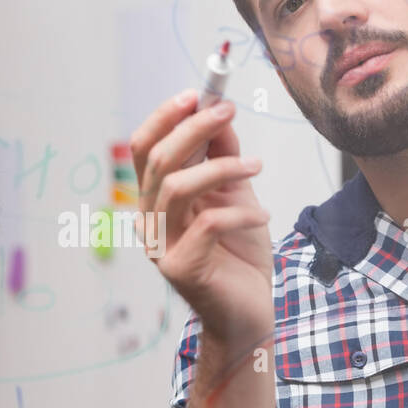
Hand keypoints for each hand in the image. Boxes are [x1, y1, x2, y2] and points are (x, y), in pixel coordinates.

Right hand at [130, 89, 274, 344]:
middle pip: (158, 161)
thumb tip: (218, 113)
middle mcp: (149, 220)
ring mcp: (160, 246)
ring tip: (256, 168)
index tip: (198, 94)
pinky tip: (263, 216)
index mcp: (156, 198)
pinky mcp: (180, 268)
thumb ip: (222, 156)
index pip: (144, 148)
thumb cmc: (240, 253)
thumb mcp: (236, 194)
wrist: (249, 313)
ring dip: (222, 168)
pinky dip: (240, 213)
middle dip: (194, 129)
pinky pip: (207, 225)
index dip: (165, 117)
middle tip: (229, 113)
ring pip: (177, 188)